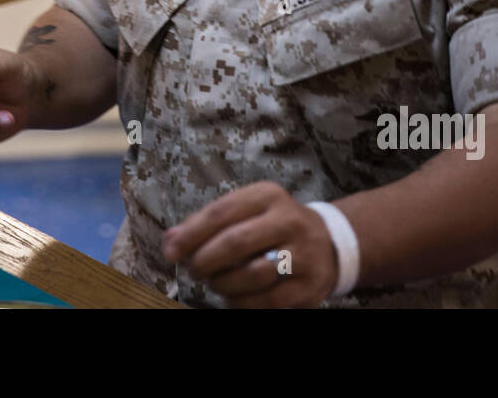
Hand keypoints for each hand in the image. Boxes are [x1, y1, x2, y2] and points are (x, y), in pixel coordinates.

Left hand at [162, 181, 338, 307]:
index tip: (170, 252)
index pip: (221, 212)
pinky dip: (242, 302)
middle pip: (235, 242)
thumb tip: (169, 241)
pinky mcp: (309, 285)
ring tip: (216, 283)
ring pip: (252, 274)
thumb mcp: (245, 212)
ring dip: (223, 284)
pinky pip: (267, 301)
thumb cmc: (272, 226)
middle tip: (194, 270)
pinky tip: (234, 298)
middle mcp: (289, 220)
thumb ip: (206, 223)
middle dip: (205, 261)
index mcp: (268, 195)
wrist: (329, 243)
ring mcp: (303, 253)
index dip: (190, 234)